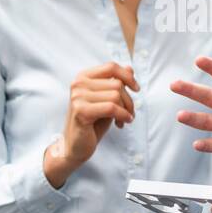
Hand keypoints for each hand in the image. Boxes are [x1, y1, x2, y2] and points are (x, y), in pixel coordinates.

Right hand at [44, 62, 138, 187]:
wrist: (75, 146)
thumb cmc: (92, 122)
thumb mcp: (107, 100)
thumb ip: (115, 84)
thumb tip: (130, 68)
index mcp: (83, 77)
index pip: (111, 66)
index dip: (127, 76)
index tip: (136, 89)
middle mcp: (78, 84)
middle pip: (117, 83)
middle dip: (128, 100)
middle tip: (129, 113)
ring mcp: (78, 97)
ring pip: (116, 96)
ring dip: (126, 110)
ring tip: (123, 120)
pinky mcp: (81, 111)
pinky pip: (111, 108)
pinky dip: (122, 115)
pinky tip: (122, 123)